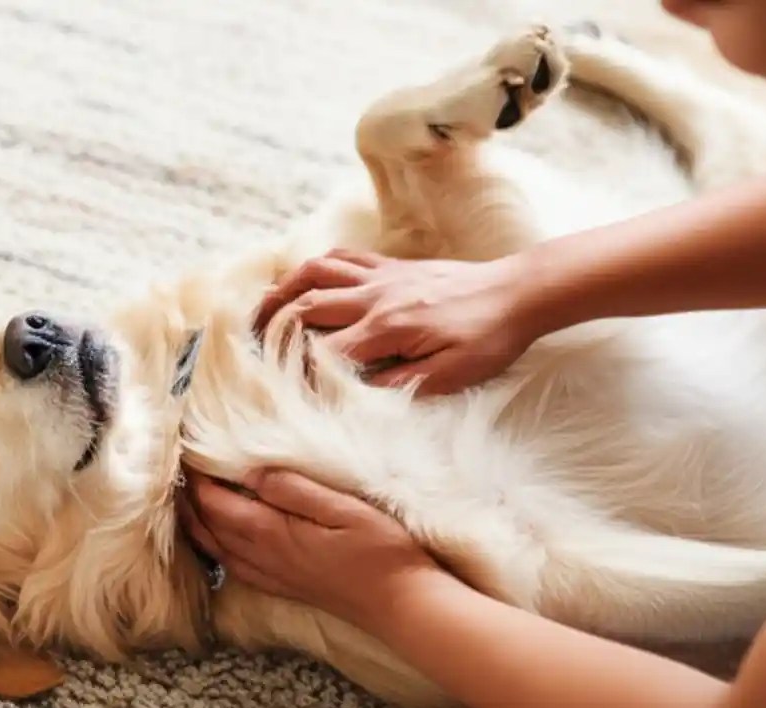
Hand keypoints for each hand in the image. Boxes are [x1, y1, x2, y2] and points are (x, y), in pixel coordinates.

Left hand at [178, 466, 445, 629]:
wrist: (401, 604)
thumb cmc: (381, 550)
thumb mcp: (344, 508)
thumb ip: (295, 490)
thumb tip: (252, 472)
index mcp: (274, 533)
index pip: (217, 503)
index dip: (198, 478)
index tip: (189, 450)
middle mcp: (264, 558)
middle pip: (208, 526)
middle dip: (189, 497)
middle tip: (180, 469)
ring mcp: (272, 575)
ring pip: (215, 548)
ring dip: (197, 523)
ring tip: (187, 499)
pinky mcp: (283, 586)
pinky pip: (233, 567)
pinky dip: (214, 548)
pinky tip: (219, 540)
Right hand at [256, 249, 542, 395]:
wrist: (519, 291)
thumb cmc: (489, 338)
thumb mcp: (450, 376)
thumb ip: (398, 385)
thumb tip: (354, 392)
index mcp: (387, 326)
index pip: (323, 349)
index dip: (295, 370)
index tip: (277, 388)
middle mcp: (376, 295)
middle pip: (306, 303)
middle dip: (270, 324)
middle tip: (246, 344)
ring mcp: (382, 275)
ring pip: (317, 270)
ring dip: (283, 288)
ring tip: (262, 309)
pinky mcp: (392, 266)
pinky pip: (343, 256)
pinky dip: (317, 267)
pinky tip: (307, 281)